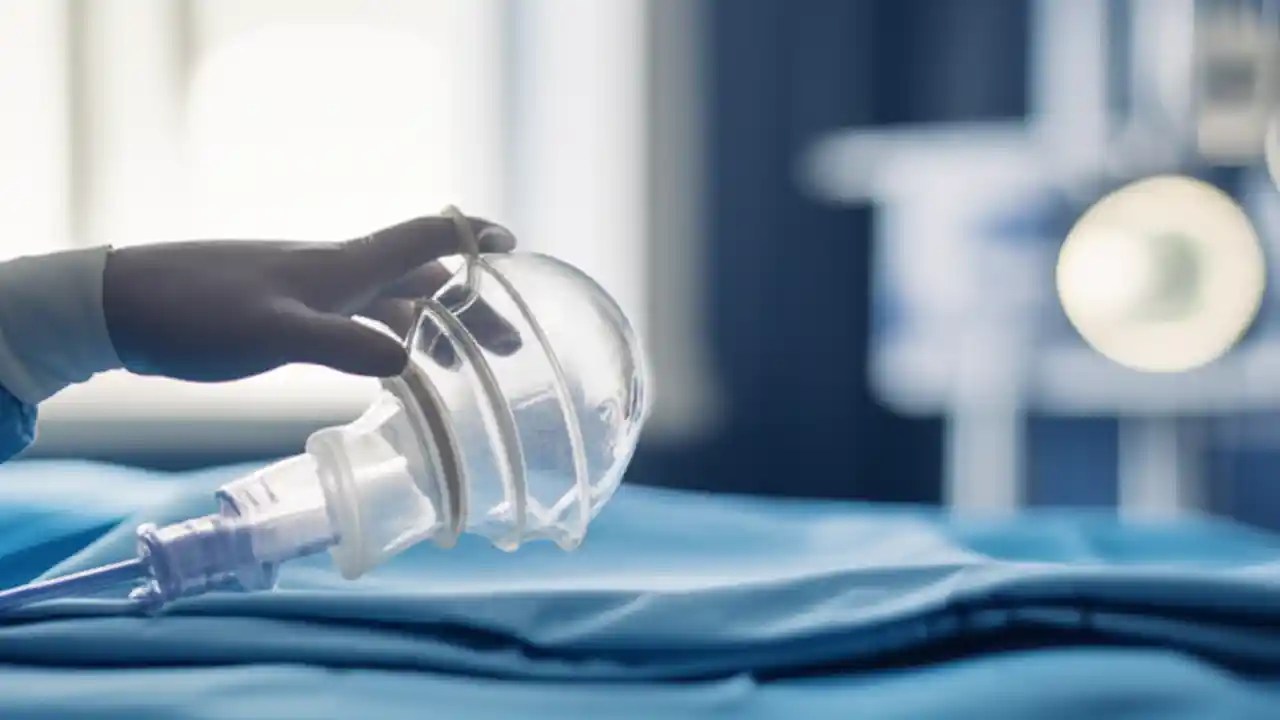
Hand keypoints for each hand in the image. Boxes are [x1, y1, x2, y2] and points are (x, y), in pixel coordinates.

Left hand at [103, 215, 518, 380]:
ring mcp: (314, 294)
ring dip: (433, 332)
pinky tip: (391, 373)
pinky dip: (390, 346)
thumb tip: (408, 361)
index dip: (473, 240)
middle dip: (469, 308)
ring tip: (463, 370)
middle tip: (507, 347)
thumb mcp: (272, 332)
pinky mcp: (290, 316)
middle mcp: (338, 273)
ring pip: (392, 307)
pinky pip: (360, 325)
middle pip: (422, 281)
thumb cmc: (197, 312)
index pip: (425, 239)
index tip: (516, 250)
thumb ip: (339, 344)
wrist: (125, 306)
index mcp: (343, 266)